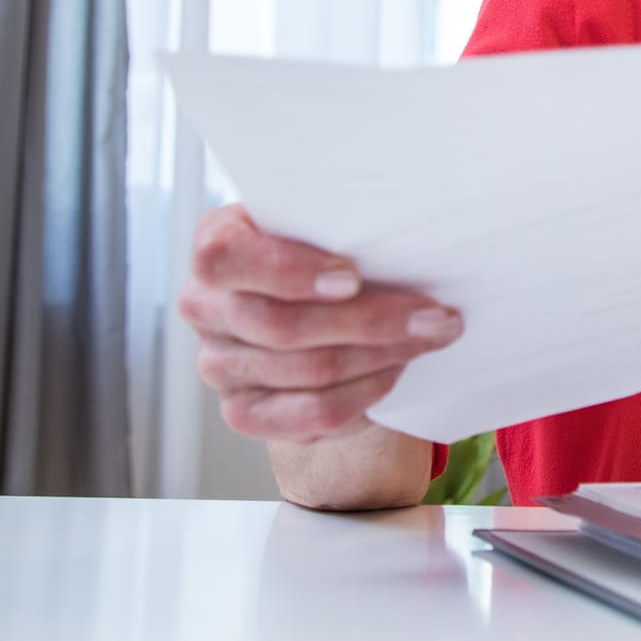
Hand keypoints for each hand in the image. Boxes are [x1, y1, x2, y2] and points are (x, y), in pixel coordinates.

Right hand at [179, 204, 462, 443]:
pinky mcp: (245, 412)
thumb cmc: (331, 253)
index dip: (288, 271)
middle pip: (282, 325)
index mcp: (217, 244)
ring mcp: (219, 365)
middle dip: (371, 320)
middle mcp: (205, 306)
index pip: (225, 258)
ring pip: (309, 370)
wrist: (324, 311)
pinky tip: (396, 370)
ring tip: (430, 336)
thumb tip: (408, 236)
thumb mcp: (330, 227)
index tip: (353, 278)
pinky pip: (313, 414)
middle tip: (435, 315)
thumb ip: (346, 226)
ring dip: (383, 354)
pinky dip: (365, 393)